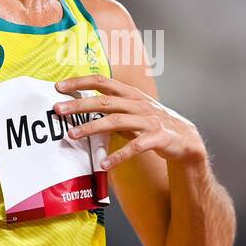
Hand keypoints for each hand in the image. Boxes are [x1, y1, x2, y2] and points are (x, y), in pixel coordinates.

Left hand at [54, 75, 206, 170]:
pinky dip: (118, 156)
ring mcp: (148, 120)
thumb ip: (111, 109)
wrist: (187, 140)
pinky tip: (104, 164)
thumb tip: (82, 108)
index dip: (81, 82)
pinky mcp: (157, 138)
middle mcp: (138, 104)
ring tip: (72, 135)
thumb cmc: (154, 124)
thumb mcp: (132, 112)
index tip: (59, 86)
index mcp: (131, 95)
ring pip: (115, 121)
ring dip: (92, 127)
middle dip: (79, 104)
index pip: (103, 81)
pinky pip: (134, 147)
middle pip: (104, 101)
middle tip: (58, 109)